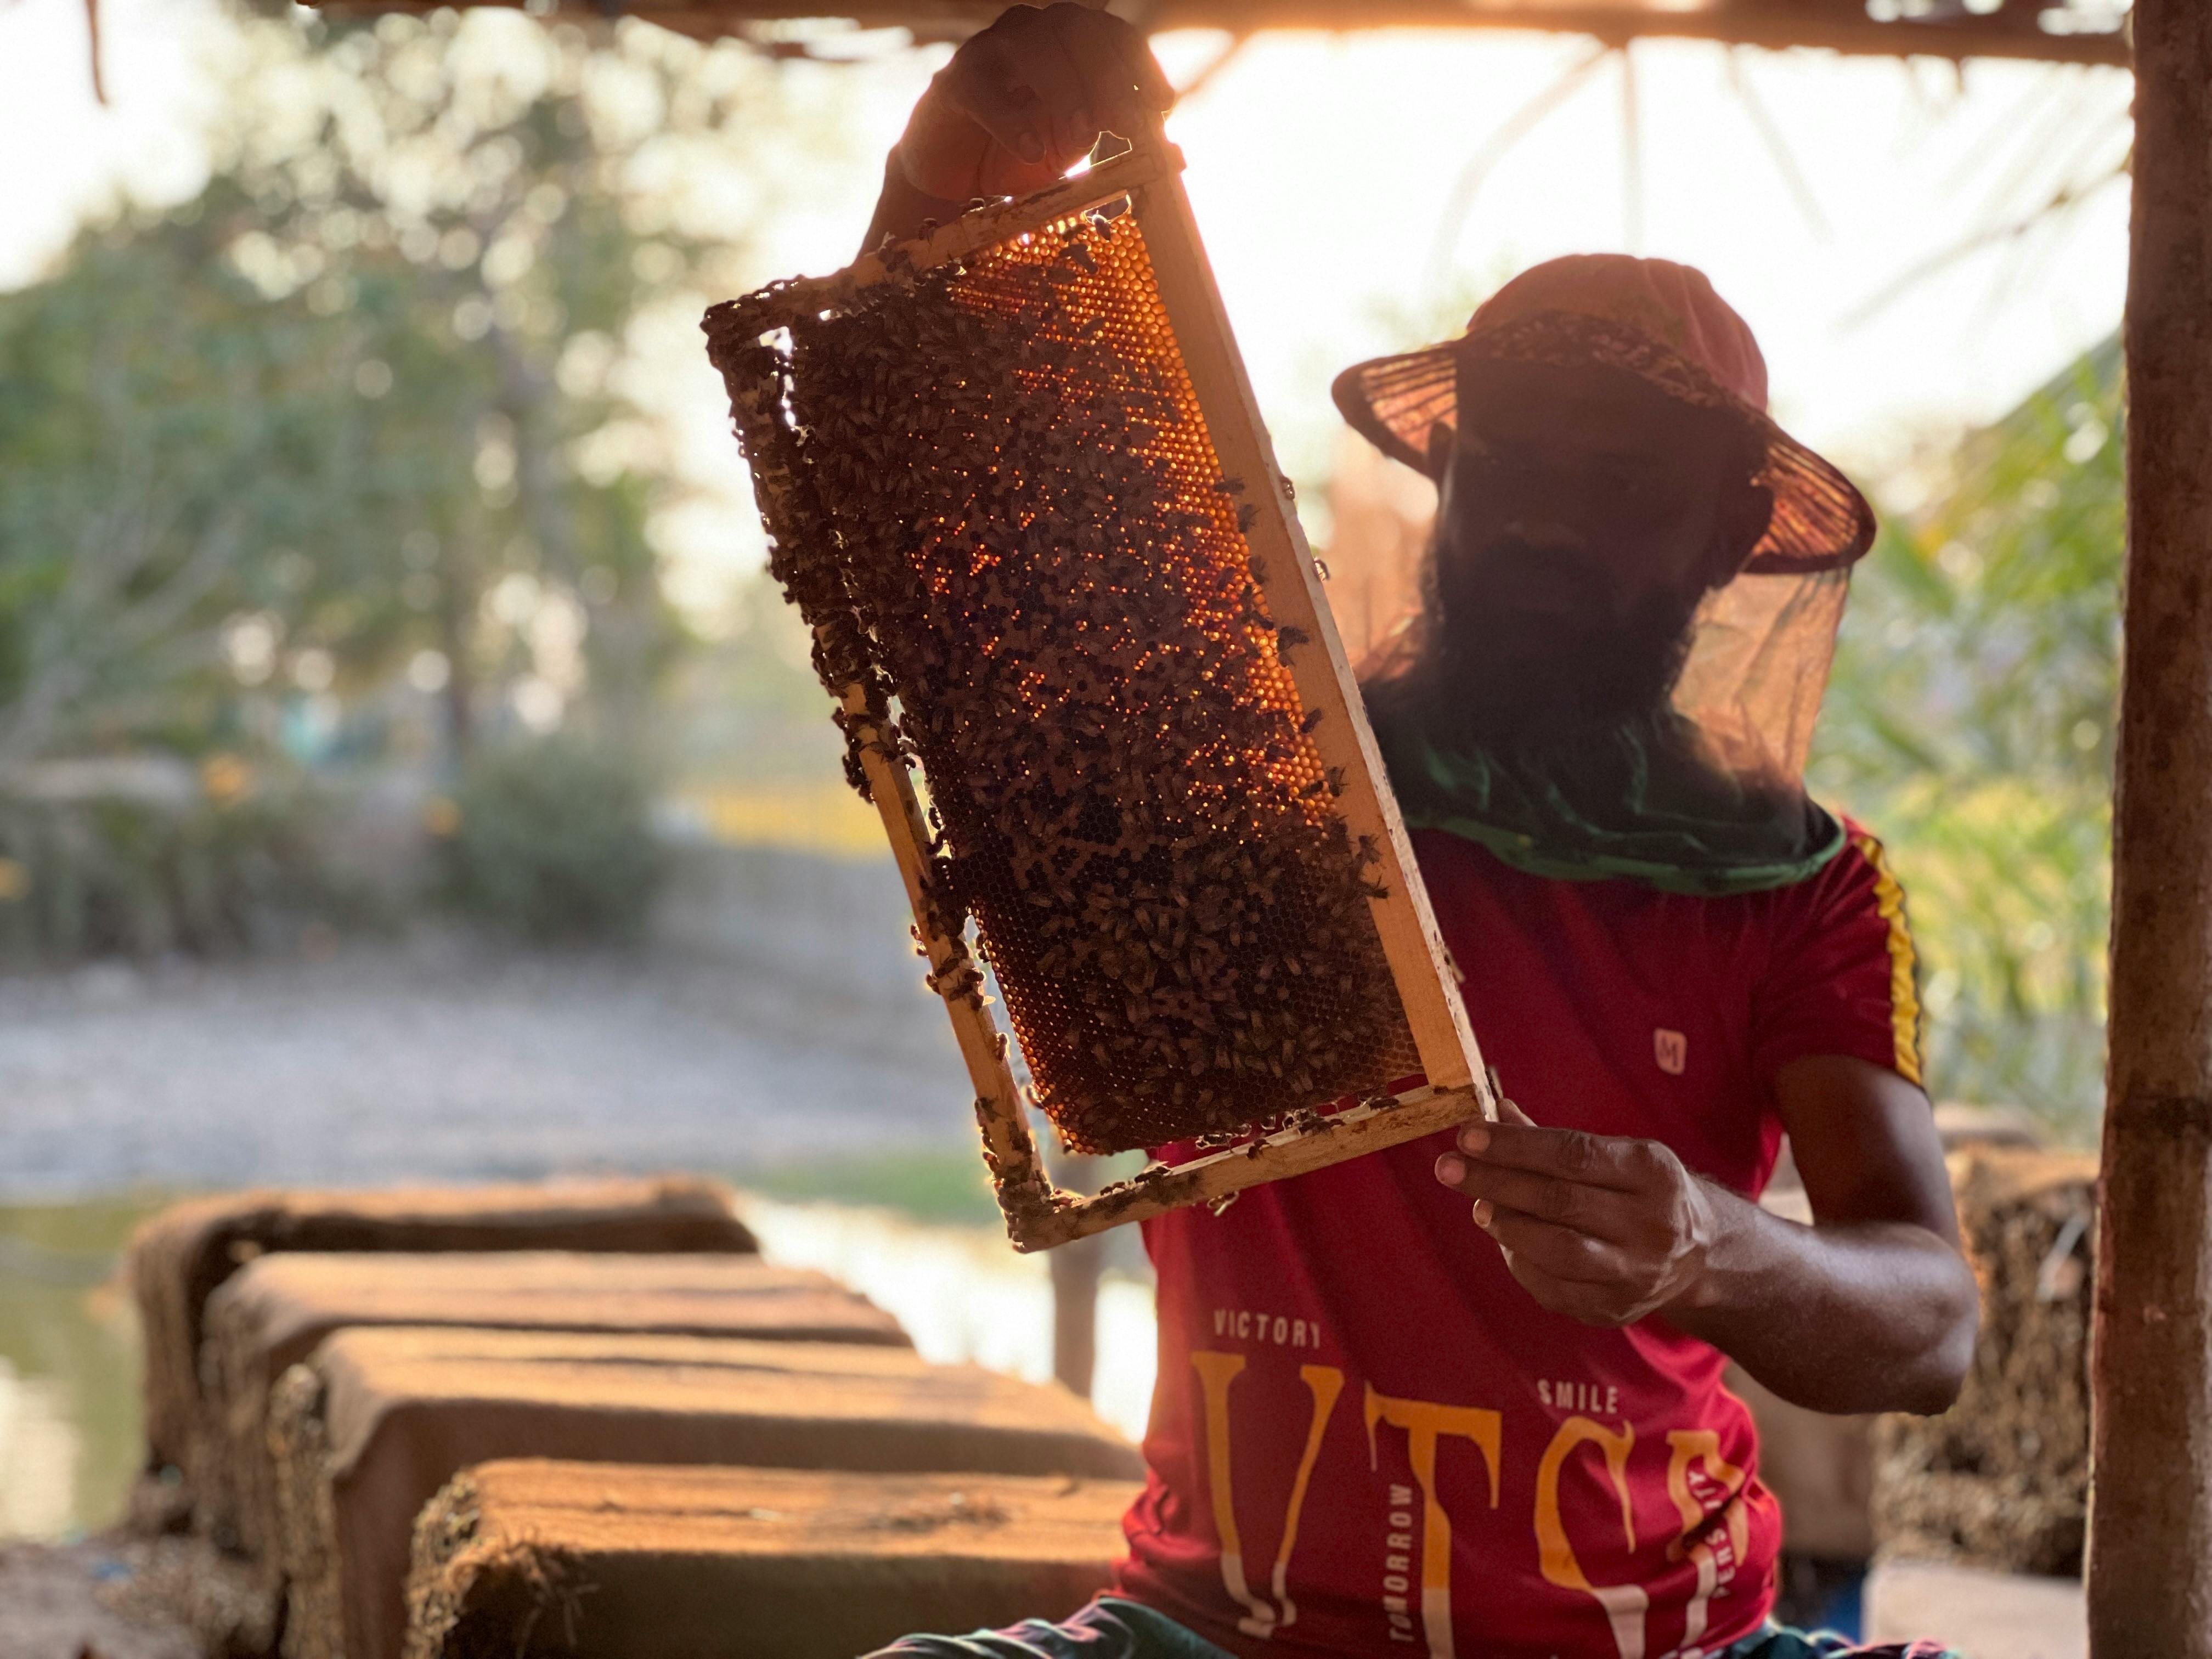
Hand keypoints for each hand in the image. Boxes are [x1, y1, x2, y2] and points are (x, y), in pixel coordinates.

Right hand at [896, 4, 1173, 202]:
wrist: (954, 181)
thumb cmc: (1018, 155)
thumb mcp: (1074, 148)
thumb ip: (1109, 138)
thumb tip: (1168, 149)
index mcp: (1067, 46)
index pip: (1112, 34)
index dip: (1141, 64)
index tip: (1163, 106)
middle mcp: (1031, 35)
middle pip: (1077, 29)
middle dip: (1110, 76)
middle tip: (1129, 126)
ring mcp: (989, 53)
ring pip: (1032, 44)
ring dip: (1066, 88)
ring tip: (1083, 135)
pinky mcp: (954, 85)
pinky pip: (984, 90)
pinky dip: (1012, 120)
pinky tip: (1032, 151)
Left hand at [1433, 1099, 1722, 1327]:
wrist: (1698, 1254)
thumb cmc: (1640, 1190)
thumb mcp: (1615, 1153)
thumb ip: (1551, 1139)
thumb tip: (1494, 1112)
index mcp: (1652, 1172)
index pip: (1573, 1155)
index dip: (1515, 1147)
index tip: (1467, 1137)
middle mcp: (1652, 1225)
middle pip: (1560, 1202)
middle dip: (1495, 1182)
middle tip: (1448, 1168)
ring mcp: (1636, 1274)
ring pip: (1556, 1250)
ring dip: (1506, 1225)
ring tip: (1478, 1206)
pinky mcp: (1615, 1309)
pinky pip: (1552, 1288)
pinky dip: (1519, 1261)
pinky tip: (1504, 1238)